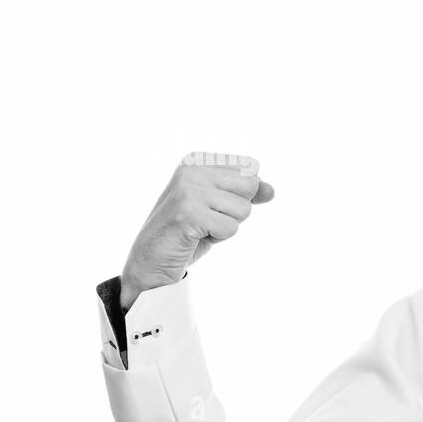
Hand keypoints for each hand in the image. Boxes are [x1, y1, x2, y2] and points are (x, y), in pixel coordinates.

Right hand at [120, 152, 273, 310]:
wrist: (151, 259)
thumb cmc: (186, 231)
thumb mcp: (218, 207)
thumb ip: (244, 194)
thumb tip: (271, 190)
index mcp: (197, 162)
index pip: (250, 171)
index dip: (240, 196)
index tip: (214, 205)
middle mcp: (192, 171)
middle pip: (250, 186)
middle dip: (237, 211)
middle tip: (209, 219)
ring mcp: (189, 191)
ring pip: (243, 209)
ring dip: (226, 226)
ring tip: (200, 228)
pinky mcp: (190, 213)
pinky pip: (231, 228)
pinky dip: (218, 238)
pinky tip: (195, 236)